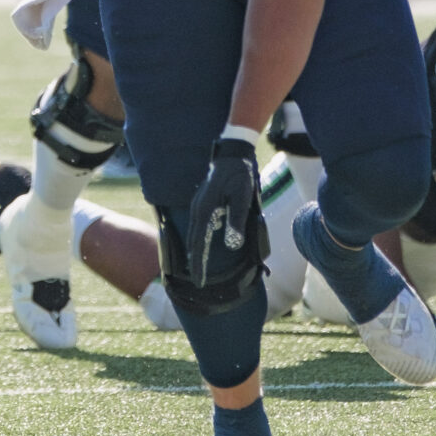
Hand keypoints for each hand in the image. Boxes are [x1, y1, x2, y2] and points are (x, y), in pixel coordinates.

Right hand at [185, 135, 261, 288]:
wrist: (233, 155)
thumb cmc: (239, 176)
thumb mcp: (241, 198)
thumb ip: (235, 220)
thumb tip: (232, 244)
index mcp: (205, 210)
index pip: (199, 244)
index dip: (199, 264)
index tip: (200, 281)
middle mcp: (197, 209)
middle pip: (193, 242)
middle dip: (195, 262)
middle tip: (198, 281)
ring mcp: (198, 205)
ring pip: (194, 234)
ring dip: (196, 252)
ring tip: (198, 268)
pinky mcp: (202, 203)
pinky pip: (197, 226)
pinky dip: (198, 240)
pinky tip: (202, 245)